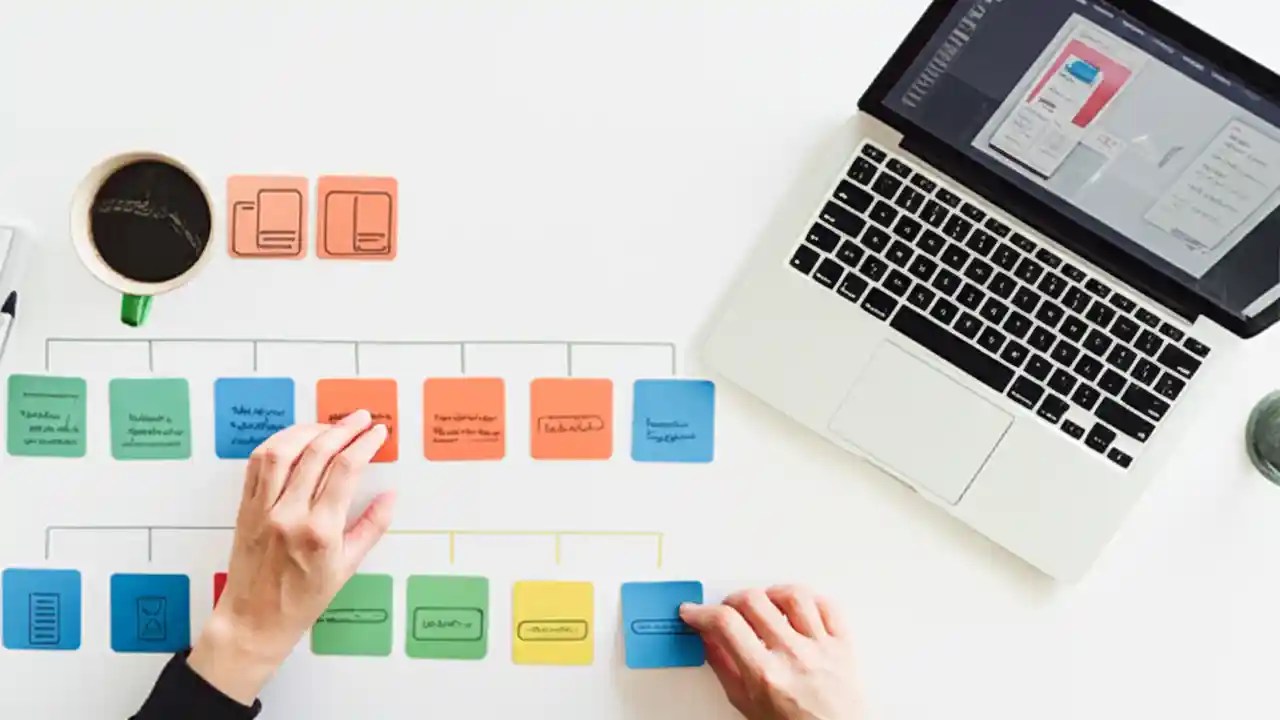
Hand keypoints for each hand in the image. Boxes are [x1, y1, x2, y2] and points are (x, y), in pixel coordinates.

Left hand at [187, 411, 396, 704]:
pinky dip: (277, 444)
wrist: (255, 620)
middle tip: (361, 419)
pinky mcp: (245, 509)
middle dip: (343, 428)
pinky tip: (294, 439)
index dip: (365, 444)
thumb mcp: (347, 567)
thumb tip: (389, 496)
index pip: (346, 470)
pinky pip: (257, 465)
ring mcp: (263, 510)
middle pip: (317, 453)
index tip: (377, 433)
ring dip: (308, 430)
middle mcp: (289, 515)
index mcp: (320, 531)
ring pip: (283, 451)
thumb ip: (371, 527)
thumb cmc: (301, 600)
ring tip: (328, 425)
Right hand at [680, 586, 863, 719]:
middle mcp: (794, 656)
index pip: (726, 624)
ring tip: (763, 604)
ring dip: (770, 593)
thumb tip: (709, 640)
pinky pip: (828, 605)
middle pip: (754, 601)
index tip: (694, 612)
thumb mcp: (747, 705)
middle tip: (727, 610)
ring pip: (793, 596)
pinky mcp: (843, 644)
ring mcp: (821, 647)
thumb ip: (725, 668)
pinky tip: (797, 608)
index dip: (702, 612)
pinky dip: (810, 600)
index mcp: (766, 675)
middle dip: (731, 600)